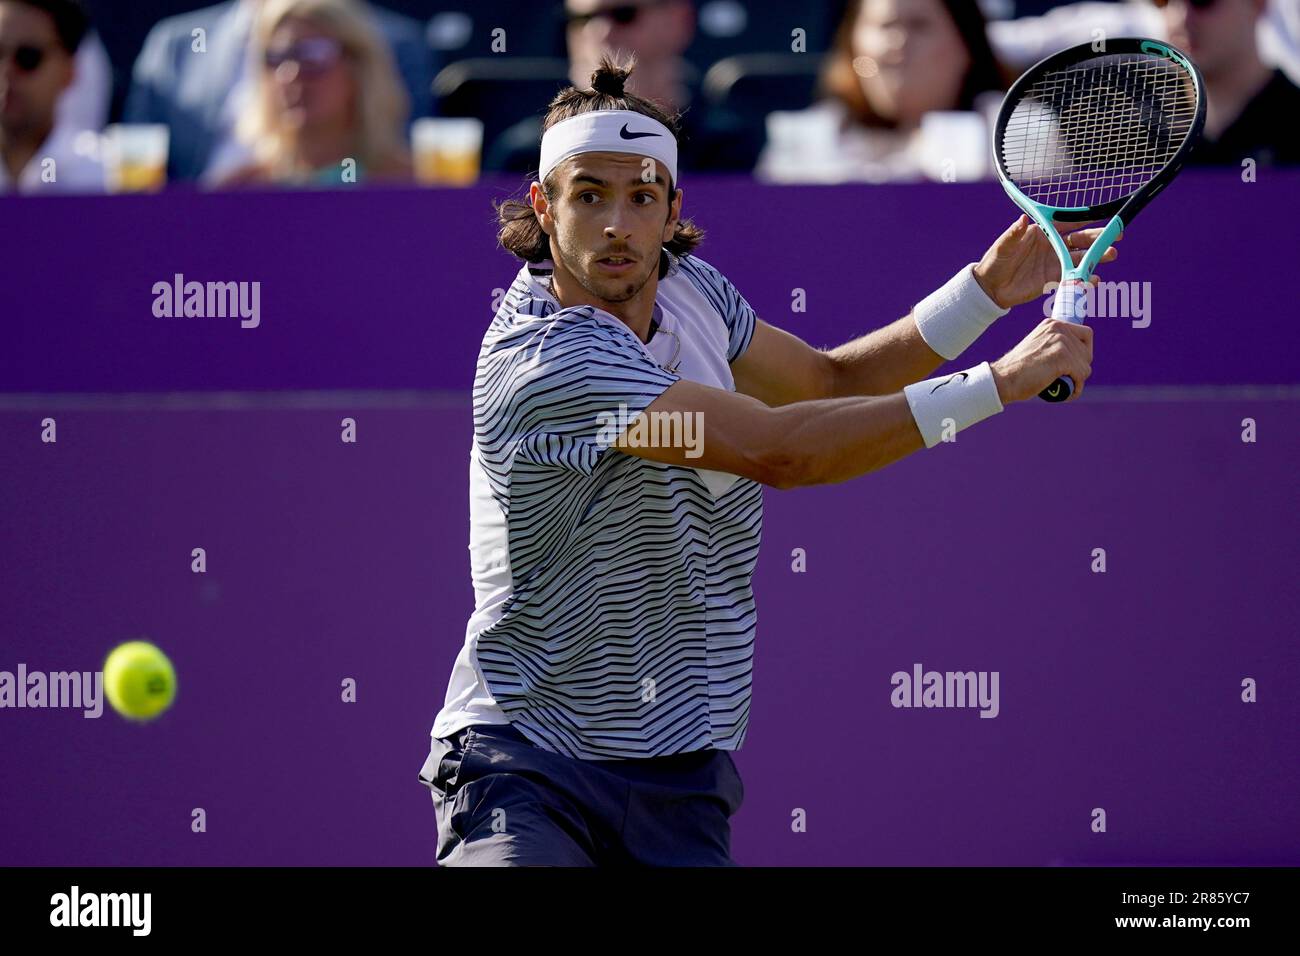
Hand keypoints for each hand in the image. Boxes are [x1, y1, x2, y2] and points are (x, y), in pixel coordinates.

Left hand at [972, 215, 1119, 309]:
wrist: (990, 288)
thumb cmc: (995, 261)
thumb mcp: (1004, 246)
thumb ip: (1014, 234)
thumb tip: (1022, 219)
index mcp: (1043, 232)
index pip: (1067, 223)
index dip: (1084, 219)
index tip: (1103, 216)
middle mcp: (1052, 246)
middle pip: (1079, 240)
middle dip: (1098, 238)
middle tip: (1115, 237)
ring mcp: (1054, 263)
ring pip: (1080, 258)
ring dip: (1096, 257)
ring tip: (1111, 255)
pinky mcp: (1053, 280)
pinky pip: (1073, 278)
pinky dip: (1084, 278)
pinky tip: (1094, 279)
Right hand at [990, 317, 1093, 403]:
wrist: (1003, 379)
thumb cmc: (1018, 370)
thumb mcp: (1038, 347)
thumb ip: (1054, 344)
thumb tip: (1078, 356)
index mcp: (1053, 324)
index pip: (1086, 334)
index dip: (1084, 353)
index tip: (1075, 366)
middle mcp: (1058, 328)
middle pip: (1087, 352)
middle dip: (1080, 368)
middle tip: (1067, 379)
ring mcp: (1060, 341)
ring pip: (1085, 365)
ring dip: (1078, 380)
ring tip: (1065, 387)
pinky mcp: (1061, 357)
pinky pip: (1081, 375)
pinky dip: (1076, 387)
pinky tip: (1067, 393)